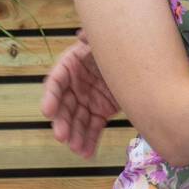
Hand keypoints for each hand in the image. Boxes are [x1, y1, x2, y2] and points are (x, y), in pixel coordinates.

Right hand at [40, 30, 119, 158]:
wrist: (140, 60)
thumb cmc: (117, 44)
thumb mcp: (104, 40)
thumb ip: (92, 38)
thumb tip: (83, 35)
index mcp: (71, 64)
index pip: (56, 81)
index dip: (50, 96)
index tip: (47, 111)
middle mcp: (75, 85)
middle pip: (64, 105)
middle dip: (62, 122)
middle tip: (62, 137)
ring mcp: (87, 99)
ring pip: (77, 121)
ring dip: (76, 136)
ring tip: (77, 149)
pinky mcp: (100, 112)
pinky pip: (93, 128)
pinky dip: (90, 141)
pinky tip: (88, 154)